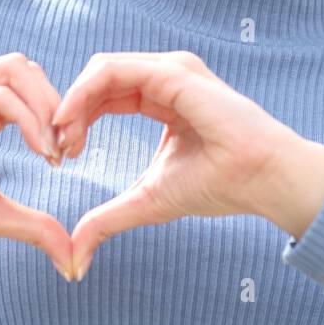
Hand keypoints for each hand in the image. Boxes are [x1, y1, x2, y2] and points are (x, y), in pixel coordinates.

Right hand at [0, 52, 74, 278]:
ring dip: (47, 104)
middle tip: (70, 149)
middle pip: (29, 71)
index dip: (60, 118)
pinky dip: (27, 116)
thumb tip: (72, 259)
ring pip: (17, 70)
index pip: (32, 91)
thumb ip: (31, 226)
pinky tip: (40, 149)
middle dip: (60, 105)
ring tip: (56, 148)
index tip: (70, 159)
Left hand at [52, 50, 323, 280]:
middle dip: (69, 111)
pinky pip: (115, 71)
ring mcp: (172, 70)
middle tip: (57, 149)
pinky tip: (69, 121)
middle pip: (99, 79)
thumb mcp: (149, 201)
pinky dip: (84, 93)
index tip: (62, 155)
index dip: (77, 120)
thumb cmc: (221, 186)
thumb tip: (74, 255)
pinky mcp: (175, 74)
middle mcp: (166, 76)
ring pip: (102, 69)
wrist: (266, 180)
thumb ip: (109, 218)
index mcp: (163, 97)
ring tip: (63, 139)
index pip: (106, 94)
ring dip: (72, 101)